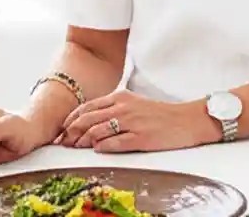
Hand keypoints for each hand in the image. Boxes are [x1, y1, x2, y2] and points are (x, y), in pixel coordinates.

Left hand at [58, 89, 218, 153]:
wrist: (186, 120)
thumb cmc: (159, 114)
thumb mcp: (133, 104)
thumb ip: (112, 109)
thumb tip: (90, 121)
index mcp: (120, 97)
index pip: (87, 107)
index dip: (70, 120)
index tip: (62, 131)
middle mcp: (123, 107)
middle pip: (87, 119)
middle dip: (71, 132)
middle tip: (63, 143)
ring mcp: (131, 122)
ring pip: (97, 131)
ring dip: (83, 141)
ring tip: (76, 148)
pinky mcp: (140, 137)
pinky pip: (115, 143)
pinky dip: (102, 147)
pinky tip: (96, 150)